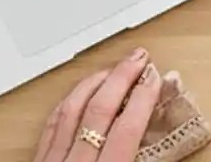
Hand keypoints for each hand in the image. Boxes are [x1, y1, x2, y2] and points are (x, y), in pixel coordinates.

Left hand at [32, 48, 160, 161]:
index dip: (143, 98)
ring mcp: (54, 161)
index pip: (127, 128)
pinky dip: (68, 103)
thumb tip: (158, 143)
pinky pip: (52, 124)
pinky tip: (78, 94)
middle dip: (121, 78)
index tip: (154, 77)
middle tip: (138, 59)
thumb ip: (141, 161)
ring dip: (94, 83)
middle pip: (100, 110)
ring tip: (111, 69)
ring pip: (72, 110)